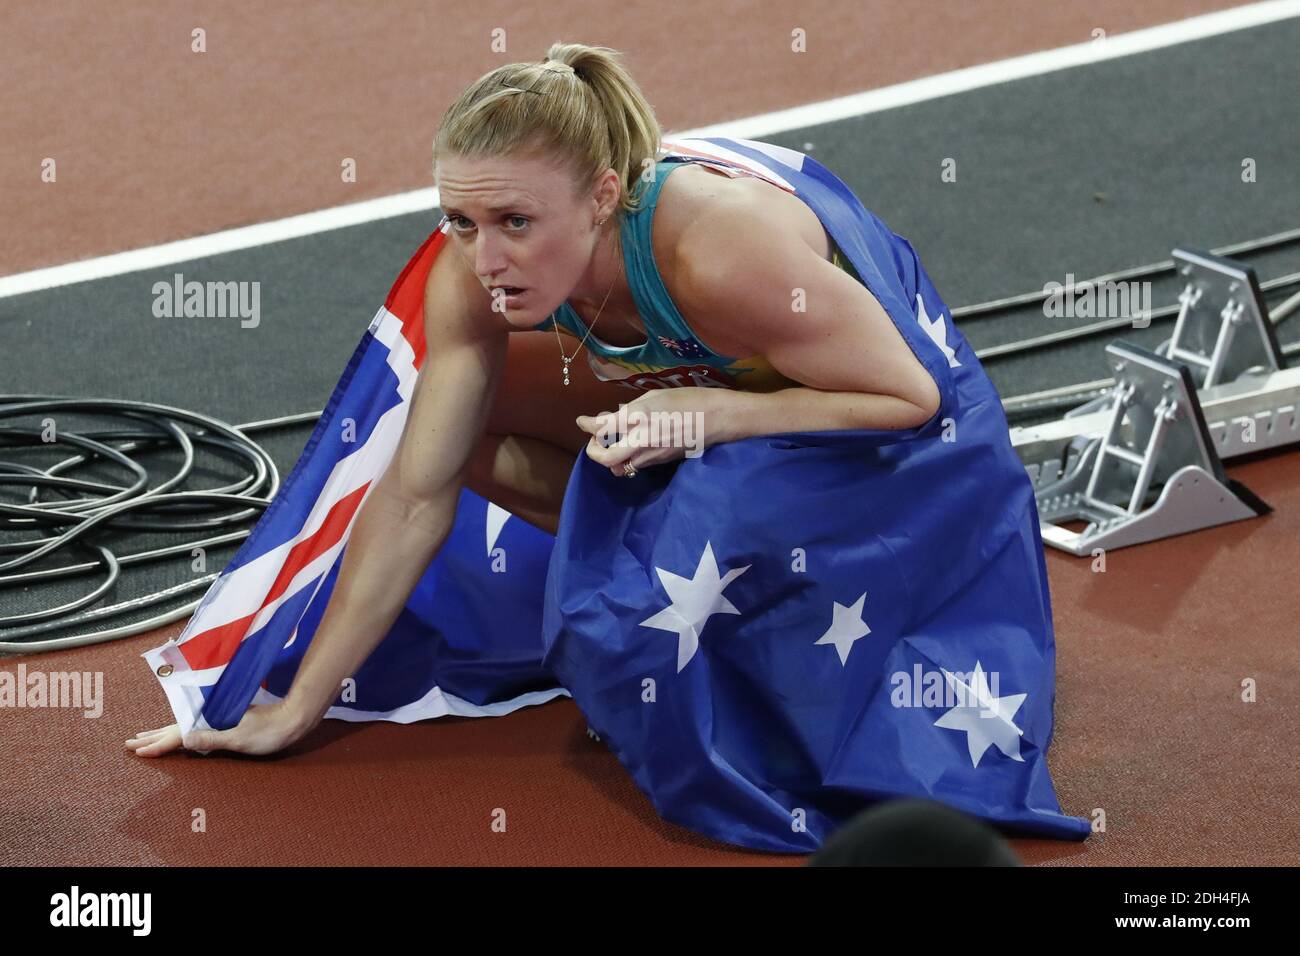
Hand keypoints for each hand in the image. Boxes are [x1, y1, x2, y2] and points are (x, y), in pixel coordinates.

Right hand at [125, 700, 311, 757]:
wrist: (293, 718)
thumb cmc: (270, 731)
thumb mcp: (240, 738)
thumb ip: (212, 738)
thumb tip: (183, 738)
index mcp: (211, 722)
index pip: (177, 735)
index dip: (156, 744)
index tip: (136, 751)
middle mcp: (212, 719)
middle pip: (175, 728)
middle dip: (152, 736)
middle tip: (128, 743)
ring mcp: (219, 720)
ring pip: (183, 727)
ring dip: (163, 733)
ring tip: (145, 737)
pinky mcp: (227, 722)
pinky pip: (195, 728)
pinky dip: (181, 732)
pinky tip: (178, 734)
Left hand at [576, 388, 714, 476]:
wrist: (715, 419)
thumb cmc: (686, 399)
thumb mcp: (654, 396)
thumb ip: (632, 409)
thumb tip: (617, 416)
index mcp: (637, 418)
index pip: (601, 427)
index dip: (586, 424)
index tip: (582, 421)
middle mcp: (640, 440)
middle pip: (605, 458)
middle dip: (594, 451)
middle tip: (595, 441)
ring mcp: (651, 454)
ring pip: (620, 467)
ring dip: (611, 457)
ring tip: (614, 443)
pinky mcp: (660, 462)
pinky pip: (636, 465)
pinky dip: (628, 458)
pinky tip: (633, 446)